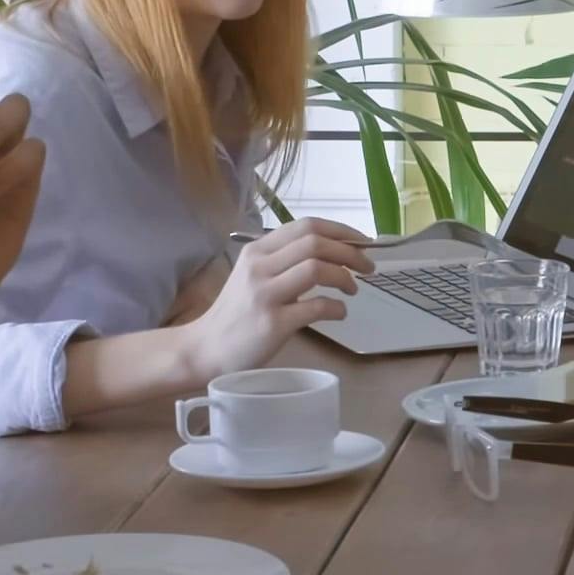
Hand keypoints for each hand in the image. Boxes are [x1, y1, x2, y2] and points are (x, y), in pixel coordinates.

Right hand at [185, 219, 376, 375]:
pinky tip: (339, 312)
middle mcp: (259, 266)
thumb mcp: (254, 275)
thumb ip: (285, 261)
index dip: (341, 230)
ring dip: (344, 277)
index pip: (306, 226)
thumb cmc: (236, 313)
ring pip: (316, 269)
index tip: (362, 243)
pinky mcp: (272, 323)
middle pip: (315, 243)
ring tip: (353, 290)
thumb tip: (334, 252)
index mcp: (257, 250)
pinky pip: (316, 307)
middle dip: (350, 252)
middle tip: (367, 267)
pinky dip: (336, 308)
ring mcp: (265, 294)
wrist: (205, 348)